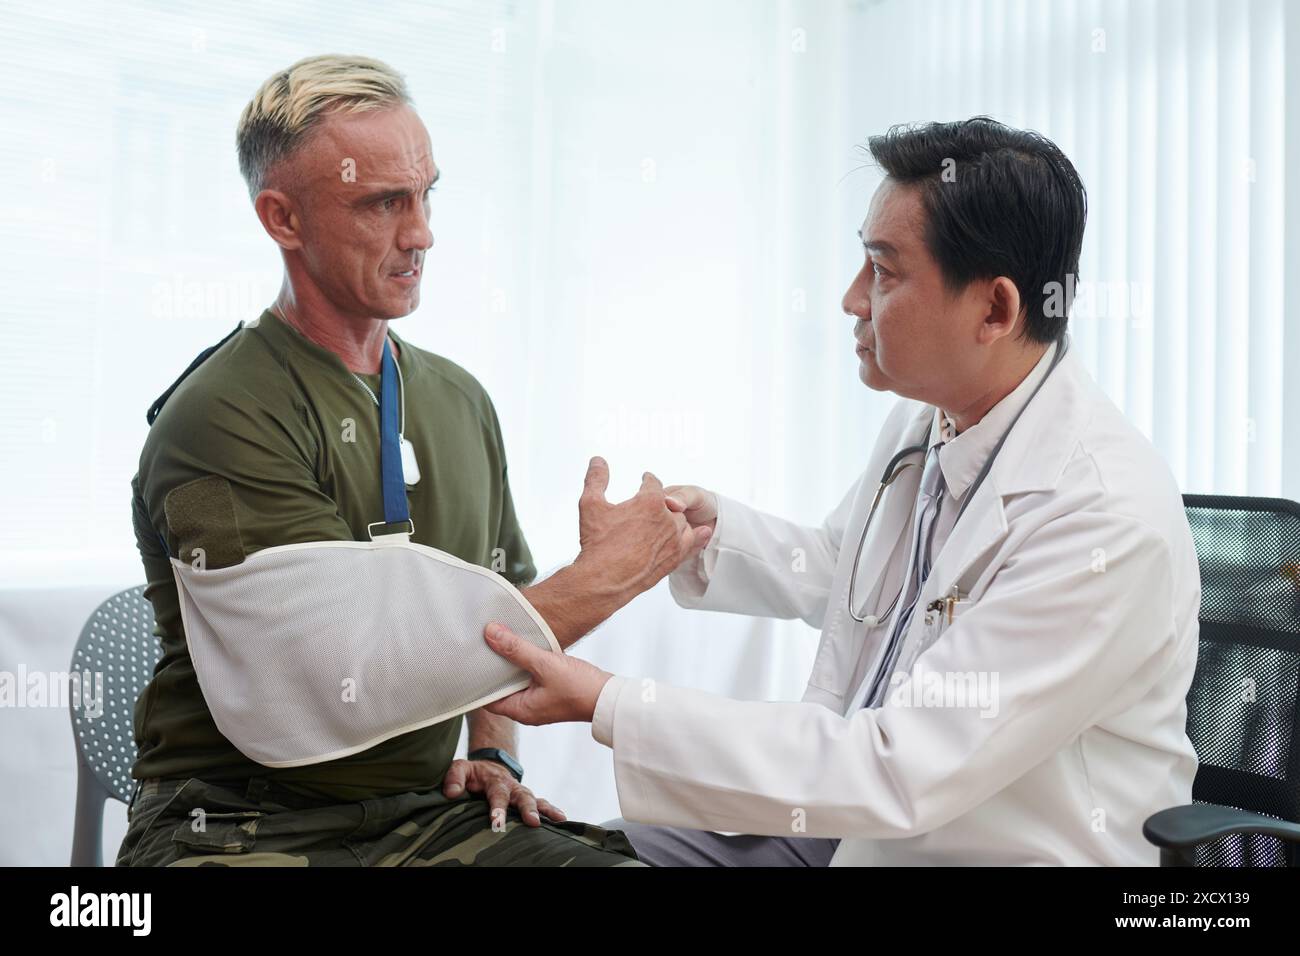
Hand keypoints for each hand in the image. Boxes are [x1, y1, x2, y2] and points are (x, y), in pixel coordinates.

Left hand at [441, 754, 565, 827]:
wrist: (489, 767)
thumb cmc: (473, 773)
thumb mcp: (460, 768)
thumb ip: (454, 777)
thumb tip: (451, 793)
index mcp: (494, 779)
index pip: (496, 793)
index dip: (497, 807)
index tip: (496, 820)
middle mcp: (511, 786)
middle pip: (522, 795)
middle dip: (527, 808)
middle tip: (532, 821)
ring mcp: (521, 792)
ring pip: (535, 799)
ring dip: (544, 810)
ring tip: (557, 820)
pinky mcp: (527, 799)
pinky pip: (542, 804)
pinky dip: (551, 811)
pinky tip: (562, 820)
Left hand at [483, 621, 613, 725]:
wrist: (610, 697)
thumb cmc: (579, 688)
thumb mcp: (545, 665)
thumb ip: (517, 649)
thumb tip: (491, 634)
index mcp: (520, 710)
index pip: (487, 698)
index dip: (478, 680)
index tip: (471, 660)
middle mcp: (527, 709)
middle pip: (501, 688)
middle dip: (493, 668)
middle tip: (483, 645)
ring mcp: (539, 701)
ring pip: (517, 681)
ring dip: (511, 664)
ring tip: (501, 642)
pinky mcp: (551, 692)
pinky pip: (531, 678)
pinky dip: (525, 664)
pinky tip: (525, 647)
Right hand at [575, 457, 711, 595]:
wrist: (605, 579)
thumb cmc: (598, 543)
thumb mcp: (591, 504)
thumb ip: (596, 478)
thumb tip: (598, 460)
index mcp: (649, 501)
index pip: (653, 483)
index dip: (648, 480)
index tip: (646, 479)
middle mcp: (667, 519)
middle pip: (669, 504)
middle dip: (661, 503)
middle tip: (650, 507)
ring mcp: (674, 539)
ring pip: (681, 522)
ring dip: (675, 519)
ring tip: (668, 521)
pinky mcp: (675, 558)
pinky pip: (691, 543)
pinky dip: (694, 537)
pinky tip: (698, 533)